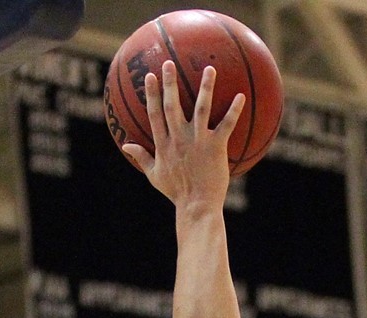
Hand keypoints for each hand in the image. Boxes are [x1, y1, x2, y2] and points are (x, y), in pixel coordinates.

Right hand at [120, 62, 244, 211]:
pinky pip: (226, 125)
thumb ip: (142, 157)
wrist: (197, 206)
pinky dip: (234, 110)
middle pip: (172, 105)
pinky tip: (241, 96)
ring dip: (206, 87)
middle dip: (169, 83)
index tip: (150, 76)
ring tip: (210, 69)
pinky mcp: (215, 147)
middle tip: (169, 63)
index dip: (151, 94)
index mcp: (164, 145)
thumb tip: (126, 146)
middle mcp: (179, 139)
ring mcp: (198, 142)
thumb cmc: (177, 193)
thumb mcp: (154, 176)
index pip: (154, 114)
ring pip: (201, 108)